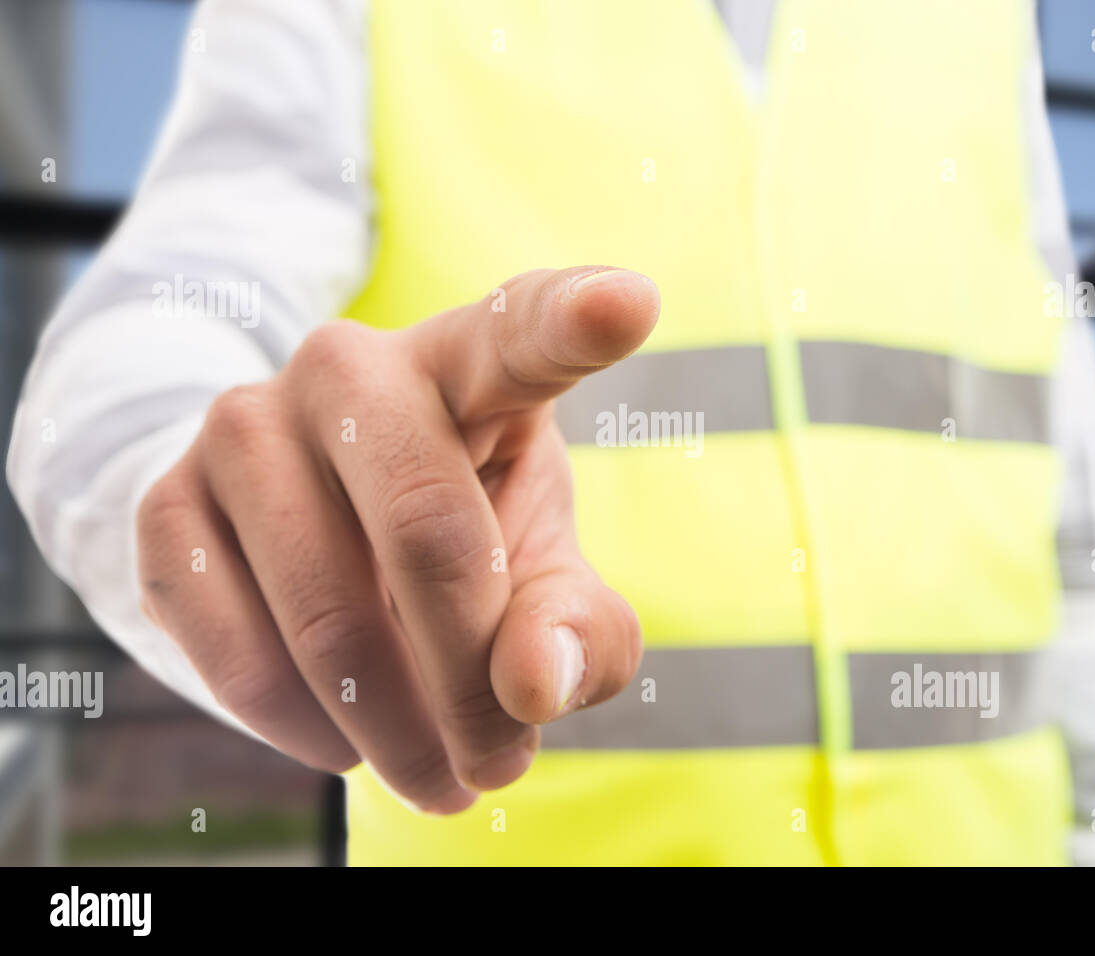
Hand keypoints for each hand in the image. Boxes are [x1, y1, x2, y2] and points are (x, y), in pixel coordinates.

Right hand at [136, 266, 658, 812]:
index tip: (631, 305)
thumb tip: (533, 686)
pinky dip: (303, 726)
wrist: (304, 523)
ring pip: (329, 613)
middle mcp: (349, 368)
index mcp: (468, 362)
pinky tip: (343, 741)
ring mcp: (243, 425)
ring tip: (439, 776)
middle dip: (472, 687)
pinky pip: (233, 649)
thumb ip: (574, 626)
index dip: (574, 318)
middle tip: (499, 768)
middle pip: (429, 533)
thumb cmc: (461, 533)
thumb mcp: (541, 570)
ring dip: (395, 732)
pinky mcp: (164, 503)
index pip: (523, 332)